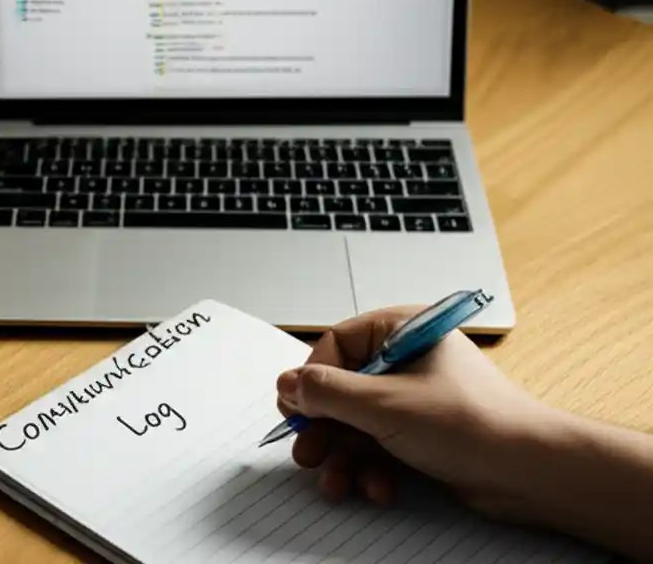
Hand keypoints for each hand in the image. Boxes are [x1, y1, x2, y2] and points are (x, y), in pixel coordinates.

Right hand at [275, 306, 560, 518]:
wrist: (529, 472)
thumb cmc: (473, 424)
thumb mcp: (385, 404)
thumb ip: (328, 393)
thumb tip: (288, 383)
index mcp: (403, 331)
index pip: (337, 344)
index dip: (311, 379)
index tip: (296, 410)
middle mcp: (407, 359)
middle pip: (341, 388)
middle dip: (323, 427)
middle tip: (307, 453)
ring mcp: (414, 397)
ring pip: (356, 422)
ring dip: (343, 455)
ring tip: (336, 481)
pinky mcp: (421, 432)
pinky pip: (378, 444)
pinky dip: (370, 467)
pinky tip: (373, 486)